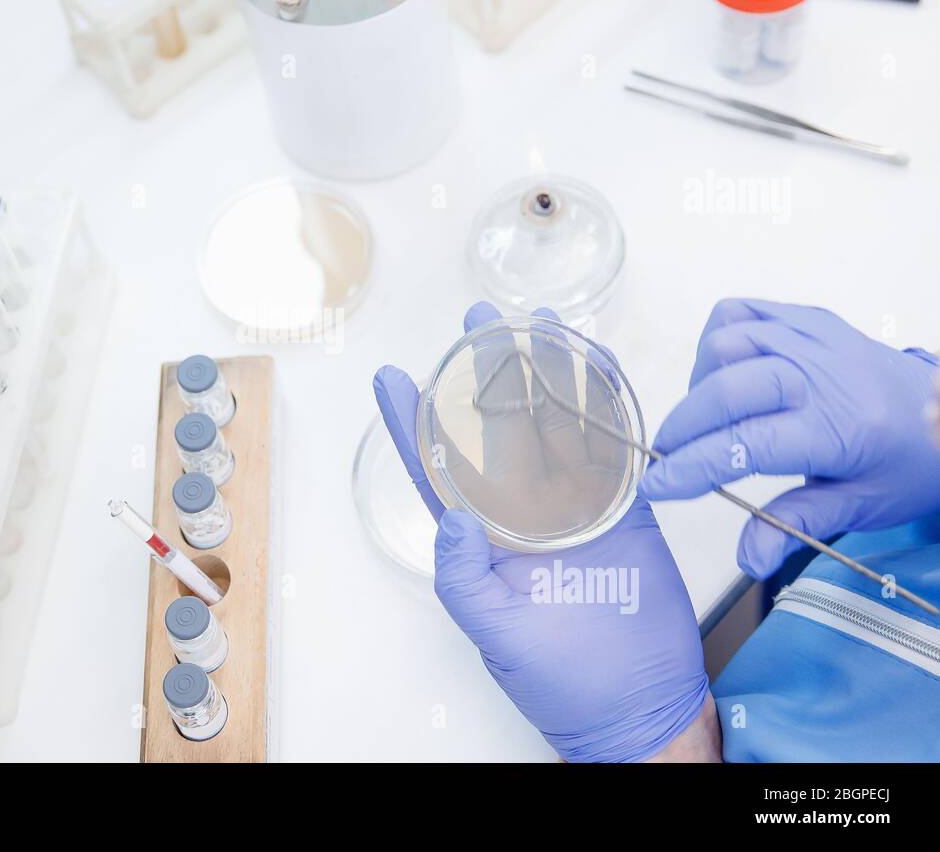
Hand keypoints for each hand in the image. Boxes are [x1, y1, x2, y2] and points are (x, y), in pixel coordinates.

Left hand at [373, 302, 709, 762]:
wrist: (639, 706)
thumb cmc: (561, 684)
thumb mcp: (494, 635)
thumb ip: (465, 578)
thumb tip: (452, 518)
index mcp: (483, 539)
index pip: (437, 467)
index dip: (411, 421)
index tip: (388, 378)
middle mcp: (524, 513)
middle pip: (499, 428)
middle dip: (485, 372)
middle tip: (477, 322)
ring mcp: (574, 508)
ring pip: (555, 426)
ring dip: (545, 375)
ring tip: (534, 325)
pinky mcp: (624, 511)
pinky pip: (612, 450)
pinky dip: (604, 407)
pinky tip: (592, 368)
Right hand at [638, 298, 939, 579]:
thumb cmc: (904, 463)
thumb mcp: (862, 506)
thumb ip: (798, 525)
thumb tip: (748, 560)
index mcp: (841, 428)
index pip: (747, 444)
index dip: (692, 466)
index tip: (655, 486)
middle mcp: (824, 374)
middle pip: (727, 389)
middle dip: (684, 426)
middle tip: (668, 455)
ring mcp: (812, 336)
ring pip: (726, 345)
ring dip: (700, 385)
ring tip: (708, 418)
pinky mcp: (805, 316)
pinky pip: (738, 314)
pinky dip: (715, 343)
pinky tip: (723, 374)